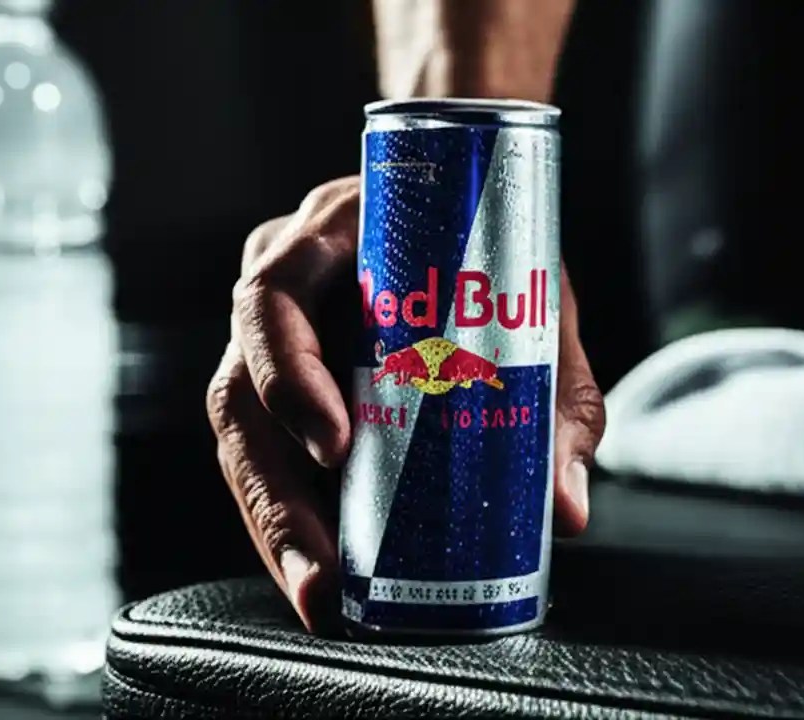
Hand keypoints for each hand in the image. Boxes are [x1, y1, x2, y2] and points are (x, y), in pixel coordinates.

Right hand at [206, 176, 605, 632]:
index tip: (336, 444)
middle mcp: (277, 290)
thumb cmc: (486, 237)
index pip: (271, 299)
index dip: (289, 374)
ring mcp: (267, 342)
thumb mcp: (529, 294)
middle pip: (239, 395)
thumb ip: (556, 394)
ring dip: (274, 524)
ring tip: (320, 592)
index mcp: (323, 238)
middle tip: (323, 574)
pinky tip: (319, 567)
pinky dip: (288, 517)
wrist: (464, 206)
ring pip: (241, 439)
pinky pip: (264, 455)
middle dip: (274, 498)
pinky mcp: (278, 386)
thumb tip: (563, 509)